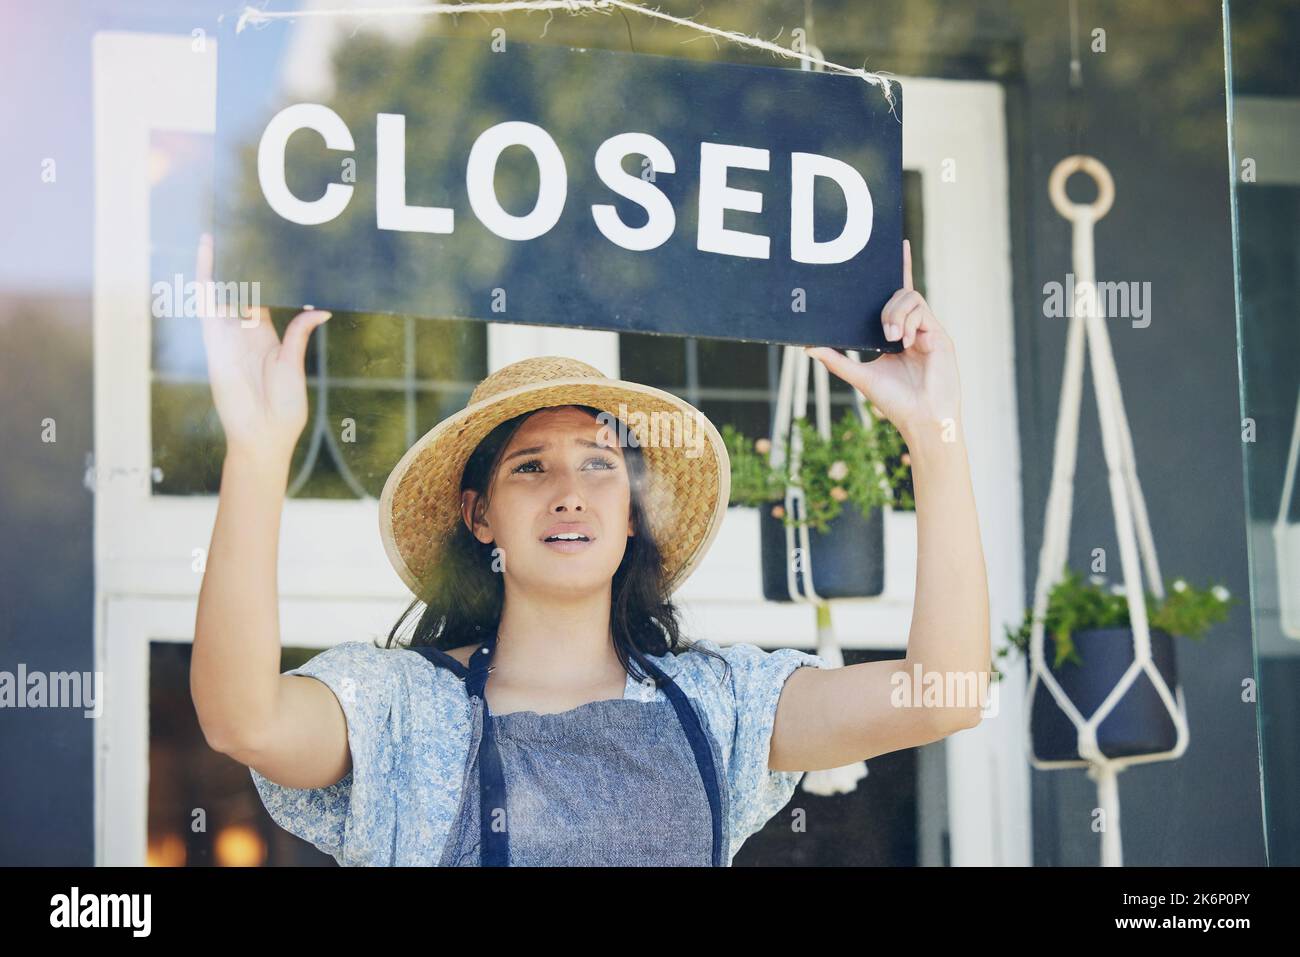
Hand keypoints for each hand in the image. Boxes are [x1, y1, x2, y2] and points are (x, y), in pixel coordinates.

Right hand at [196, 232, 331, 461]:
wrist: (261, 433)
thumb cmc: (283, 407)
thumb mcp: (293, 365)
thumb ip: (298, 333)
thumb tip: (321, 310)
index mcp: (268, 335)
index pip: (268, 296)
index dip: (272, 275)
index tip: (282, 251)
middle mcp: (245, 330)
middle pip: (244, 286)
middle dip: (249, 261)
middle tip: (257, 226)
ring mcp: (228, 331)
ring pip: (225, 286)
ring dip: (228, 258)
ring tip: (234, 223)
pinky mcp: (214, 336)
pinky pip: (205, 300)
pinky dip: (205, 272)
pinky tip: (209, 246)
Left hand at [805, 239, 961, 442]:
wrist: (921, 420)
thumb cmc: (895, 402)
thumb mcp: (860, 376)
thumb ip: (836, 360)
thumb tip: (808, 346)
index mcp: (897, 334)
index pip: (895, 296)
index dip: (898, 270)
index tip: (895, 245)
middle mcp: (913, 328)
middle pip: (900, 293)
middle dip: (887, 305)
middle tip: (882, 332)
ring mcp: (927, 330)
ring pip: (909, 297)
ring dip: (895, 314)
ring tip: (892, 339)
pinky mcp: (940, 335)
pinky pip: (921, 310)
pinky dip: (908, 323)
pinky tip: (905, 343)